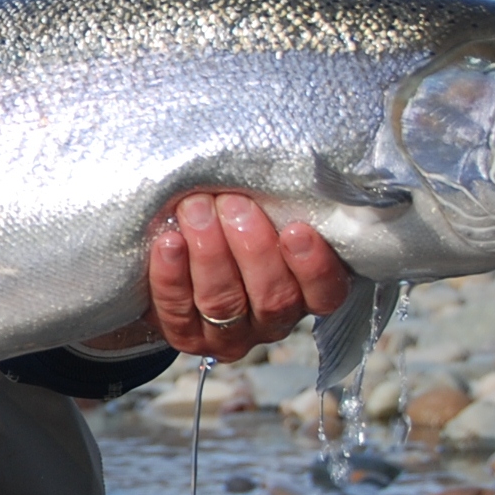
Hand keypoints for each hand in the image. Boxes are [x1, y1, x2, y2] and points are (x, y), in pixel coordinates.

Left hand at [143, 193, 349, 360]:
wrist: (172, 258)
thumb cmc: (228, 219)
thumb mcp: (258, 207)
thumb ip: (271, 196)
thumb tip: (269, 158)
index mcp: (303, 289)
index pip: (325, 292)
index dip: (314, 266)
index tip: (295, 229)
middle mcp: (272, 318)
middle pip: (273, 297)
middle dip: (252, 248)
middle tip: (232, 204)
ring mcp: (228, 334)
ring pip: (224, 303)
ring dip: (210, 253)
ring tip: (195, 210)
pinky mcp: (185, 335)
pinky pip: (178, 311)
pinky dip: (172, 275)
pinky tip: (169, 242)